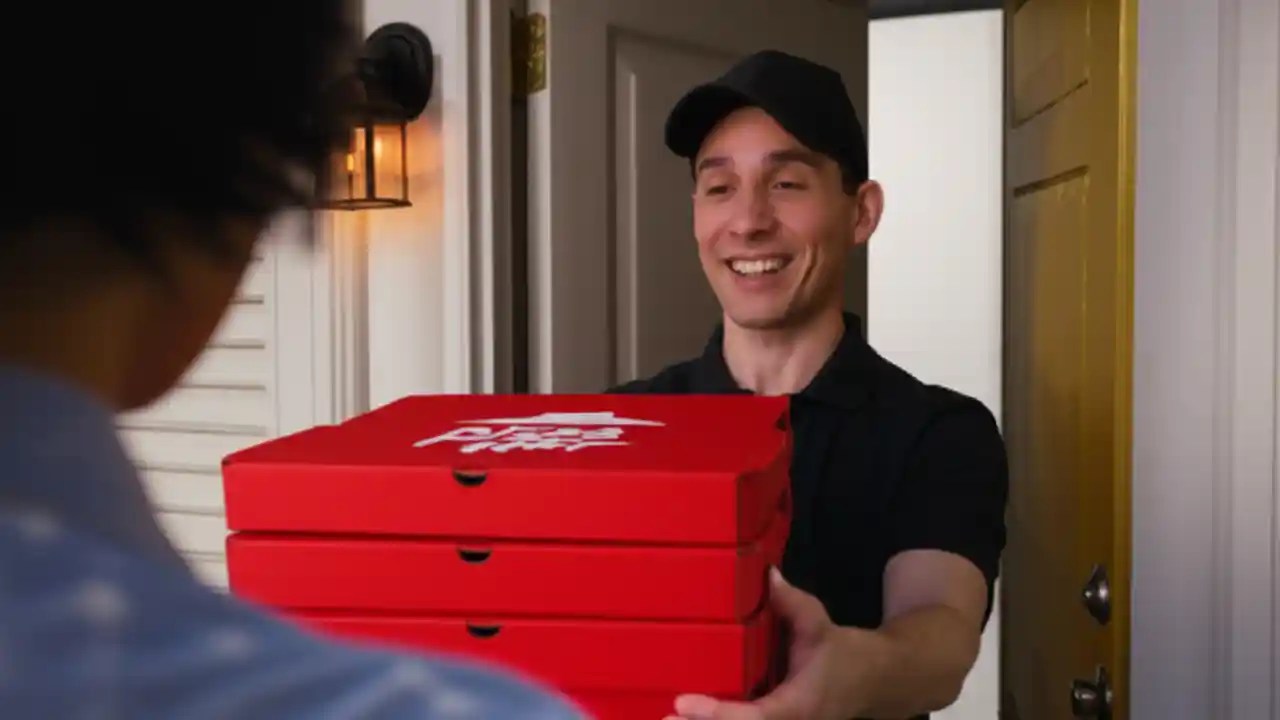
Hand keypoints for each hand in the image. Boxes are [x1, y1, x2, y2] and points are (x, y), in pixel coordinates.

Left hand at [664, 567, 857, 719]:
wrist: (878, 683)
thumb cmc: (845, 653)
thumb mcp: (819, 624)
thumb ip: (790, 602)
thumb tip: (768, 574)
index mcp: (797, 707)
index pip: (755, 718)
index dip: (718, 715)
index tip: (682, 702)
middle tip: (665, 718)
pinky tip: (688, 719)